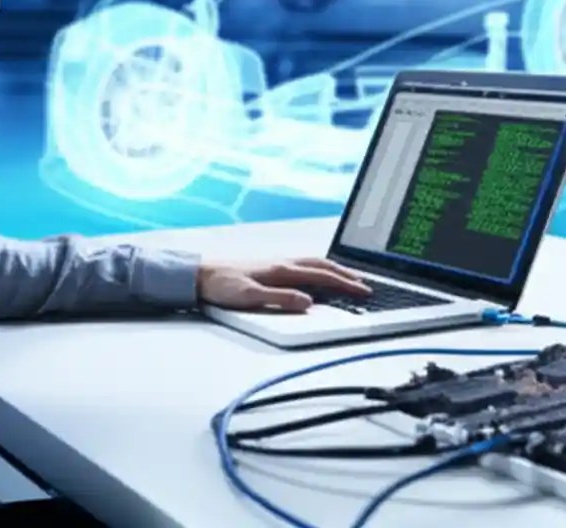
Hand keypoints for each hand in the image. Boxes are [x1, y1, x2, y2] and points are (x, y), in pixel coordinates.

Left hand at [197, 257, 370, 311]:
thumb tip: (308, 302)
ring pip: (315, 262)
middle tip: (365, 285)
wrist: (199, 275)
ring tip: (350, 278)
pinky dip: (321, 268)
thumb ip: (280, 299)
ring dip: (335, 269)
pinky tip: (320, 275)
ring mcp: (278, 263)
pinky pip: (305, 264)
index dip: (344, 284)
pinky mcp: (272, 266)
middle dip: (346, 275)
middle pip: (323, 265)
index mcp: (282, 269)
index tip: (363, 291)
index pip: (322, 275)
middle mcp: (283, 262)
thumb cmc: (221, 286)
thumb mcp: (249, 297)